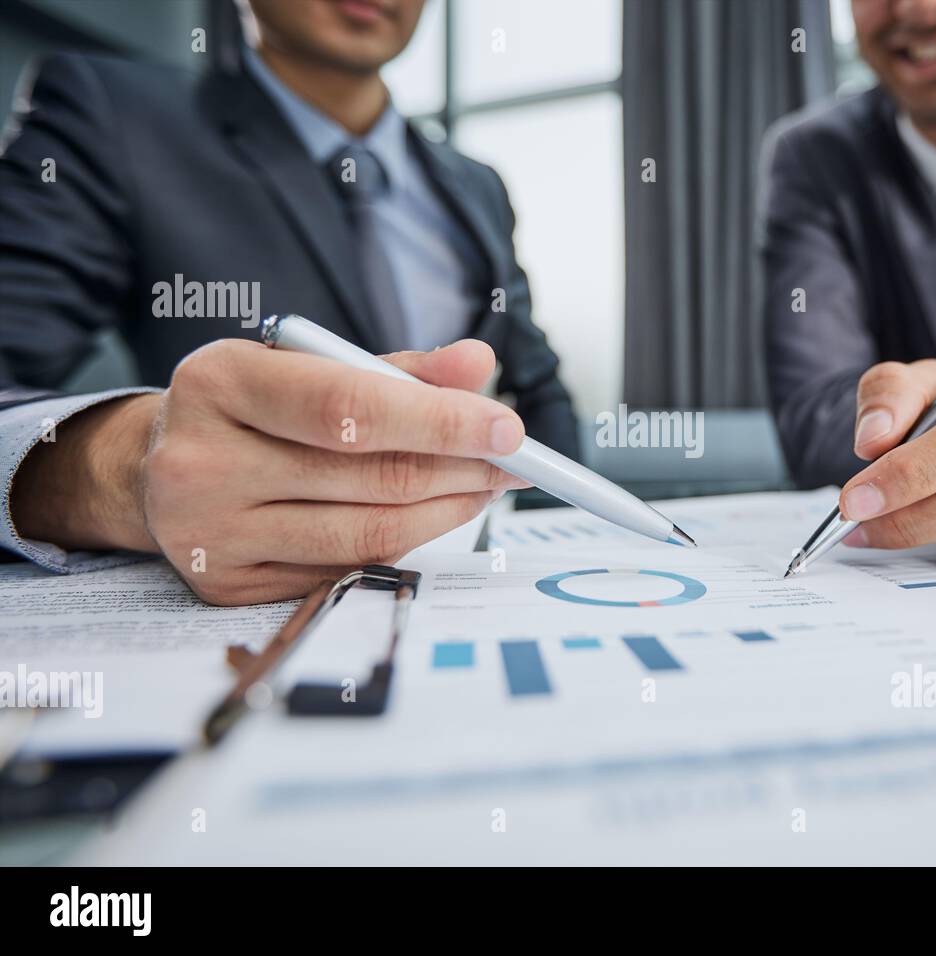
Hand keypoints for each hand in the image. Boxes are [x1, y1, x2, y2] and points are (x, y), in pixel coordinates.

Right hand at [11, 339, 528, 604]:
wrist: (152, 469)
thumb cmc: (252, 409)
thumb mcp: (308, 366)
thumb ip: (398, 369)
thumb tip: (480, 366)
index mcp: (220, 381)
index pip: (349, 407)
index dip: (439, 420)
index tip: (507, 427)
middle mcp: (202, 460)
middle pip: (367, 476)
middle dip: (460, 468)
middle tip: (513, 461)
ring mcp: (210, 532)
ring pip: (364, 534)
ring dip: (444, 512)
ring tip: (482, 488)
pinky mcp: (225, 584)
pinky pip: (343, 570)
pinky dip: (399, 543)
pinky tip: (427, 518)